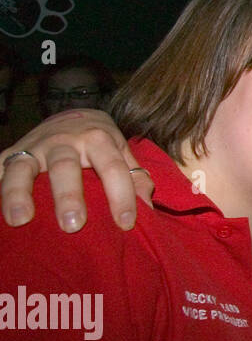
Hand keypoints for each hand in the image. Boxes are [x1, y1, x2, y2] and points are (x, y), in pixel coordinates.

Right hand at [1, 109, 148, 230]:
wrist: (72, 114)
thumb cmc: (101, 144)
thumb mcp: (121, 153)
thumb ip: (134, 177)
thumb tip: (148, 208)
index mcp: (98, 139)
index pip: (112, 167)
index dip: (121, 196)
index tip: (126, 224)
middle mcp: (64, 141)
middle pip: (65, 166)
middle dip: (68, 196)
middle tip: (73, 226)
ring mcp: (34, 147)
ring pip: (23, 167)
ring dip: (19, 193)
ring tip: (21, 220)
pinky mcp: (9, 155)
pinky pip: (0, 170)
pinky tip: (0, 214)